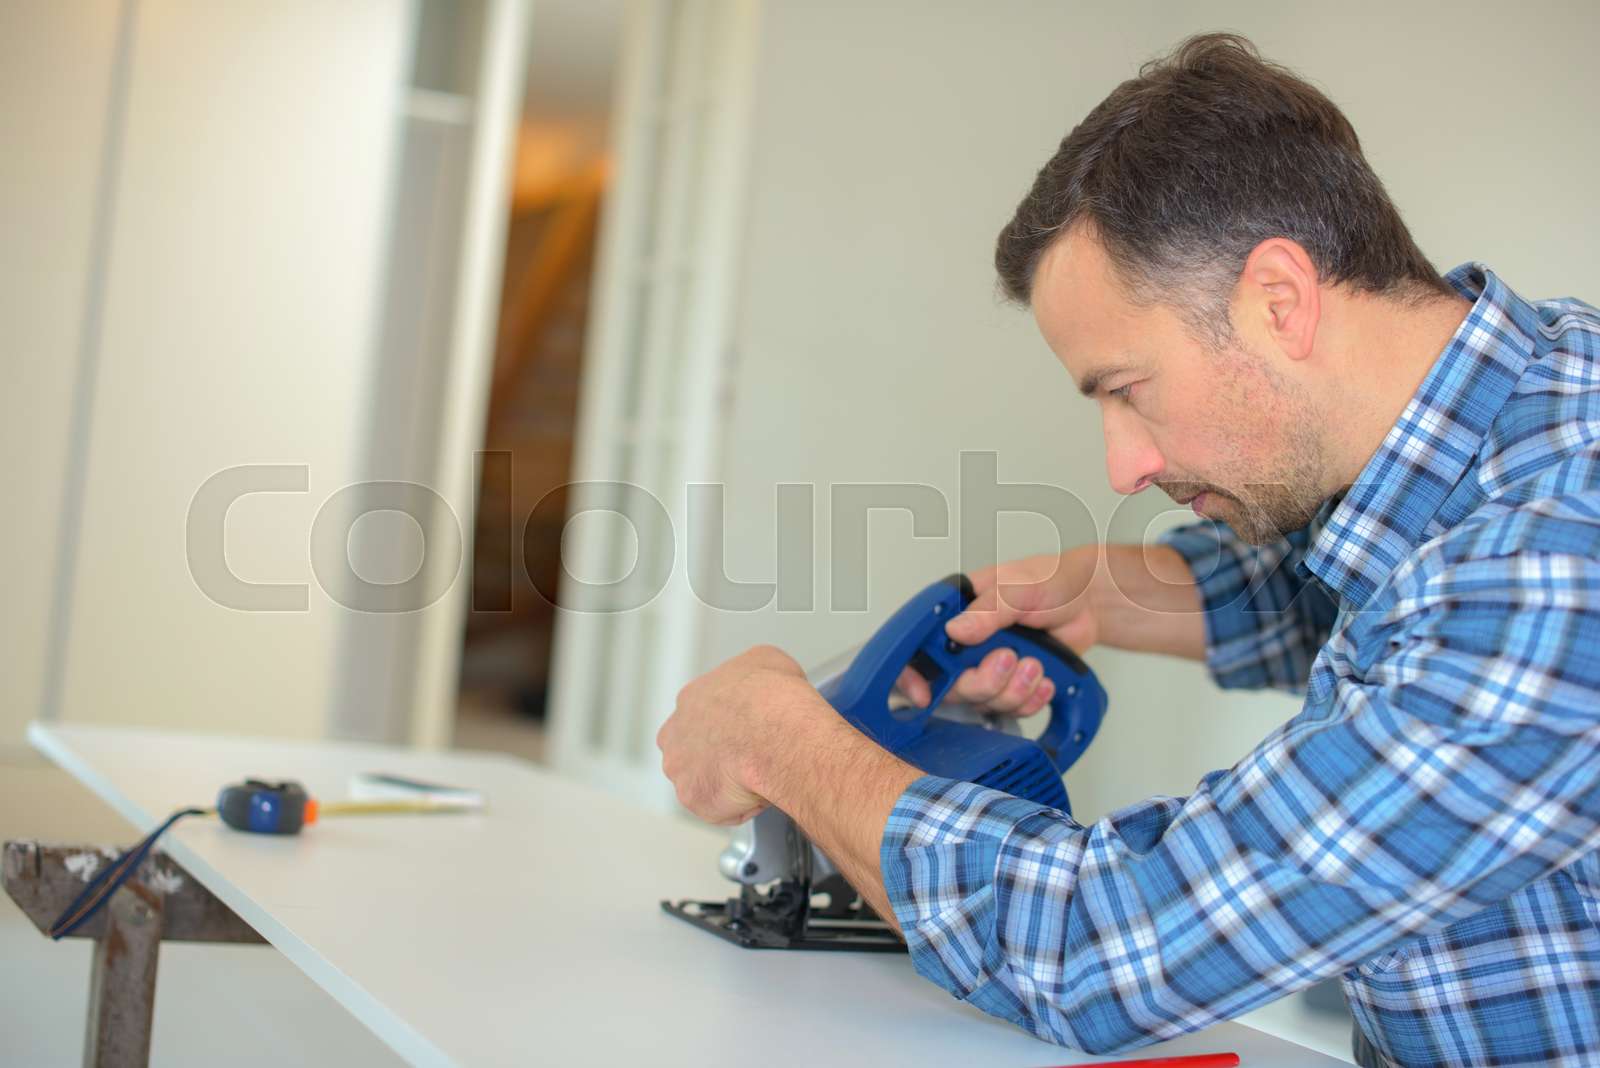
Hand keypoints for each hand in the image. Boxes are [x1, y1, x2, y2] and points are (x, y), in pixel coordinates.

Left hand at [656, 644, 815, 824]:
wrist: (778, 733)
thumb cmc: (774, 699)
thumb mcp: (766, 659)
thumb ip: (751, 673)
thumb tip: (761, 680)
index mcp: (692, 698)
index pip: (703, 716)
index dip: (728, 726)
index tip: (746, 731)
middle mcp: (677, 733)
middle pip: (694, 751)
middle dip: (719, 757)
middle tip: (749, 756)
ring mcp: (681, 767)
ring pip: (704, 781)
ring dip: (726, 783)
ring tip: (756, 776)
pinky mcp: (693, 797)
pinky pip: (719, 808)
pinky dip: (739, 805)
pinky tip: (757, 790)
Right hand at [897, 548, 1099, 715]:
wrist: (1088, 599)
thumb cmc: (1050, 579)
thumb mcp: (1017, 587)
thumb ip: (986, 610)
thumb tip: (954, 630)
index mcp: (955, 611)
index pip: (917, 647)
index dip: (911, 674)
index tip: (924, 692)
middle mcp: (965, 643)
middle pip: (952, 685)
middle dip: (984, 682)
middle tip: (1009, 658)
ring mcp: (987, 665)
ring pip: (983, 702)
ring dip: (1013, 690)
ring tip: (1035, 663)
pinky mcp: (1011, 683)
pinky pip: (1011, 709)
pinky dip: (1030, 699)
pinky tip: (1044, 678)